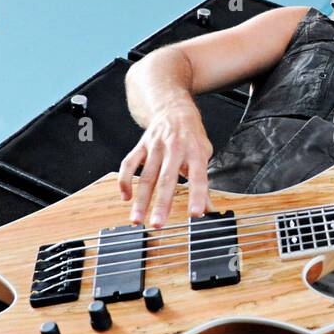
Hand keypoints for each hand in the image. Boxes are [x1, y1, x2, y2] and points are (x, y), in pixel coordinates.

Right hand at [117, 100, 214, 227]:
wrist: (173, 108)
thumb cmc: (191, 135)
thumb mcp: (204, 154)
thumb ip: (204, 183)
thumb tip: (208, 209)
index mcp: (195, 153)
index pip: (198, 178)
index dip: (198, 196)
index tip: (196, 214)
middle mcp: (175, 149)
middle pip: (167, 180)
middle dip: (161, 203)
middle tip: (158, 224)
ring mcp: (156, 147)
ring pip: (146, 176)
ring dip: (140, 200)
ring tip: (137, 219)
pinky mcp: (141, 146)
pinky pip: (129, 164)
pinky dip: (125, 181)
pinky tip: (126, 197)